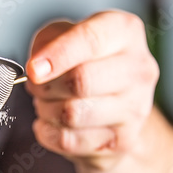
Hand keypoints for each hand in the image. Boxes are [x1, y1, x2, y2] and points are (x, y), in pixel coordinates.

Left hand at [26, 11, 159, 169]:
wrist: (116, 103)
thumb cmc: (87, 62)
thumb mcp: (64, 35)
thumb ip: (47, 41)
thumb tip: (38, 67)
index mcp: (124, 32)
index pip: (91, 40)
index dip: (58, 55)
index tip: (34, 69)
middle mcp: (138, 68)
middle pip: (81, 81)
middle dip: (45, 86)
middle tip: (36, 85)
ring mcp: (136, 107)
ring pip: (72, 114)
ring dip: (45, 110)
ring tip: (47, 103)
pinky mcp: (124, 139)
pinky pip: (69, 141)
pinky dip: (48, 132)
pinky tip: (52, 123)